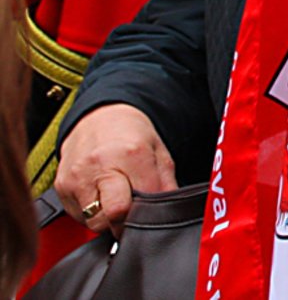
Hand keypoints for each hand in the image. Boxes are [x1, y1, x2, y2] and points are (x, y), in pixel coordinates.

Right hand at [54, 104, 177, 233]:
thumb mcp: (158, 153)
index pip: (140, 203)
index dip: (148, 215)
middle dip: (126, 222)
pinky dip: (92, 214)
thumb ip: (166, 184)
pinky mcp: (62, 188)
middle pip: (114, 214)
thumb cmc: (131, 136)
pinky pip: (79, 217)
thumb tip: (172, 210)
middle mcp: (100, 166)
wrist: (99, 118)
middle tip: (133, 214)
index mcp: (130, 155)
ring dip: (108, 219)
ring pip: (94, 222)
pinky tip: (100, 196)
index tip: (151, 216)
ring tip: (116, 200)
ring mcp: (77, 178)